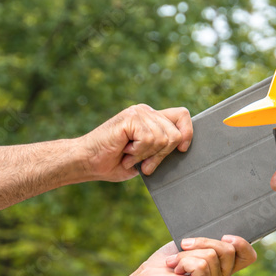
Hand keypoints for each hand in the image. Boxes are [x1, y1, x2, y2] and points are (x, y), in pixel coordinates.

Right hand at [76, 104, 191, 181]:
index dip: (187, 132)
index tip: (181, 149)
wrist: (88, 162)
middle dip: (162, 155)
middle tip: (144, 163)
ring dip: (146, 155)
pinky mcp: (130, 118)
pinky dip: (138, 152)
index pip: (182, 115)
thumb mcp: (145, 157)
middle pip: (175, 133)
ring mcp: (138, 113)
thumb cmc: (113, 162)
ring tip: (129, 156)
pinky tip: (125, 152)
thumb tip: (183, 147)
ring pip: (163, 139)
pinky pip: (148, 139)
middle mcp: (146, 111)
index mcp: (151, 118)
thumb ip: (161, 149)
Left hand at [123, 236, 255, 275]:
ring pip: (211, 255)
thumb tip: (224, 233)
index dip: (242, 243)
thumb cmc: (165, 263)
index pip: (249, 256)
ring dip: (186, 254)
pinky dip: (184, 261)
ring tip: (175, 263)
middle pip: (228, 249)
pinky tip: (175, 270)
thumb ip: (209, 242)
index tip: (226, 236)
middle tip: (183, 247)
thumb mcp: (190, 246)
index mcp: (223, 270)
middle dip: (202, 241)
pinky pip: (201, 264)